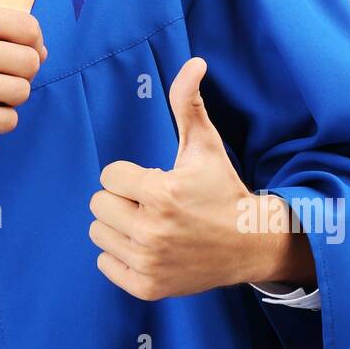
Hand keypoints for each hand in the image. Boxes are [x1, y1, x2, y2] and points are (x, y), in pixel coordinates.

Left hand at [88, 56, 308, 299]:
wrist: (251, 244)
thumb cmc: (222, 189)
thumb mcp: (204, 144)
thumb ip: (188, 103)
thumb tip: (194, 62)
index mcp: (161, 193)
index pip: (109, 176)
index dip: (131, 175)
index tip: (156, 181)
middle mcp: (151, 230)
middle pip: (98, 204)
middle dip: (122, 199)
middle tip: (151, 204)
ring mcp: (148, 262)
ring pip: (99, 232)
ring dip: (119, 226)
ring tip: (151, 225)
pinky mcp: (147, 286)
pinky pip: (104, 263)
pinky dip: (120, 256)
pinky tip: (147, 247)